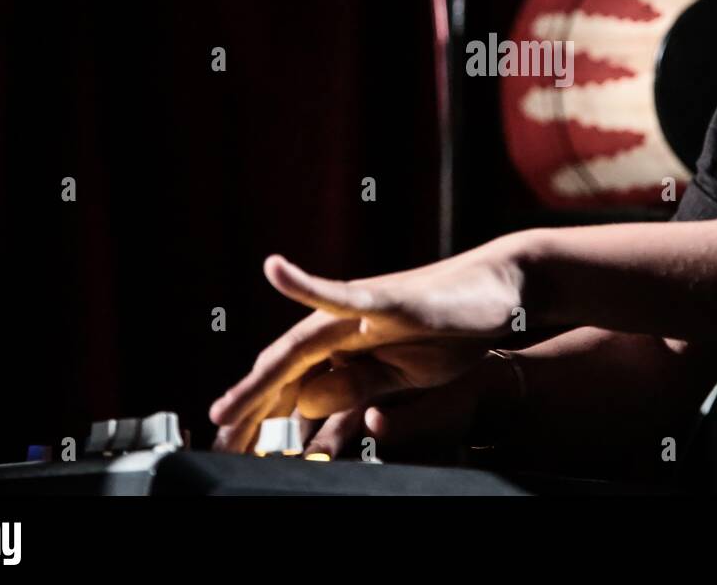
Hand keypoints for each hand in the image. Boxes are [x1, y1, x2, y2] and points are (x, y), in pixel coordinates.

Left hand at [208, 234, 532, 452]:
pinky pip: (344, 293)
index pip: (293, 385)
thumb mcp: (402, 376)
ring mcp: (361, 309)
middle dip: (250, 409)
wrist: (498, 293)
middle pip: (285, 369)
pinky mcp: (388, 297)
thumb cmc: (452, 332)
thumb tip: (306, 404)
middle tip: (218, 443)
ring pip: (302, 344)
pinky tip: (277, 269)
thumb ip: (356, 387)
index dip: (260, 416)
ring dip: (262, 376)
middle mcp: (342, 324)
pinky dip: (308, 283)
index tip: (230, 448)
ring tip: (227, 408)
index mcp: (345, 345)